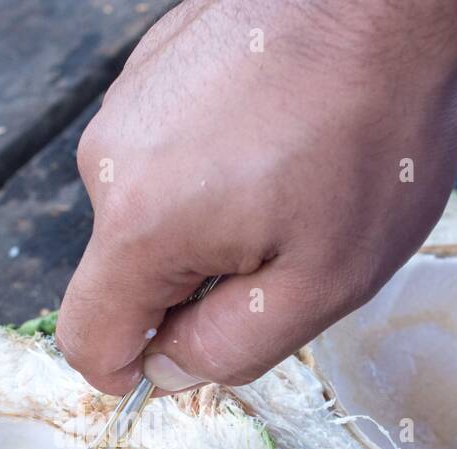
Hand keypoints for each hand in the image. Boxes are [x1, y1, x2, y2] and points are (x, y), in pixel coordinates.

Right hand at [56, 0, 456, 394]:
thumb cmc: (369, 132)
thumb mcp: (322, 282)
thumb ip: (234, 347)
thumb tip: (172, 369)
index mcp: (141, 227)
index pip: (87, 338)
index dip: (129, 371)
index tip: (183, 358)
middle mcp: (111, 161)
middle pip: (126, 273)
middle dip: (194, 286)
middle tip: (285, 246)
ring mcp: (128, 104)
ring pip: (150, 210)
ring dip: (208, 220)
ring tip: (290, 177)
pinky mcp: (153, 68)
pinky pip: (165, 151)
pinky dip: (211, 164)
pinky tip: (276, 131)